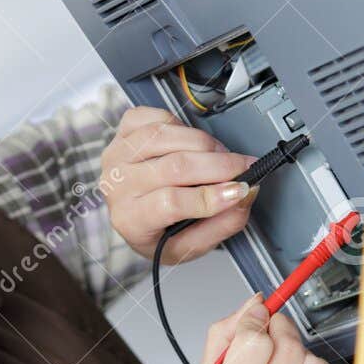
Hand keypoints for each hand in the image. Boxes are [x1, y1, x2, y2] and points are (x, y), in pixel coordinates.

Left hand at [100, 106, 258, 264]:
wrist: (131, 215)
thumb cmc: (158, 231)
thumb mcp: (191, 246)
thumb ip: (223, 224)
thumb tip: (246, 194)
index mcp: (131, 220)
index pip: (171, 202)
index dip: (210, 195)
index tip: (240, 189)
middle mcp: (118, 185)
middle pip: (174, 166)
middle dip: (218, 165)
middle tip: (243, 167)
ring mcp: (117, 155)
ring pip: (166, 136)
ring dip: (204, 142)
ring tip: (220, 156)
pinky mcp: (123, 132)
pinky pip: (155, 117)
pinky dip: (182, 125)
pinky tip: (190, 142)